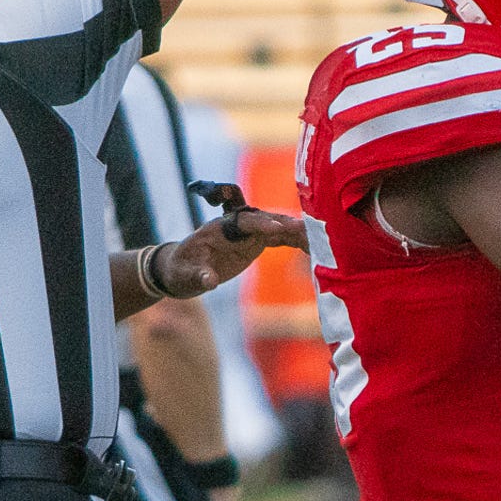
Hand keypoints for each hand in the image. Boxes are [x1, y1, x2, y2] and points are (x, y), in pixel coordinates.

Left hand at [157, 200, 305, 297]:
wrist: (182, 271)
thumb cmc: (180, 271)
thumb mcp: (185, 275)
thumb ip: (198, 276)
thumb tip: (210, 281)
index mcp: (219, 228)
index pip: (243, 221)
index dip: (260, 224)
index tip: (277, 229)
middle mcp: (236, 226)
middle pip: (265, 220)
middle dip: (286, 224)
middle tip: (308, 230)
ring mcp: (247, 234)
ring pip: (276, 228)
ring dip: (296, 232)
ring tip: (320, 238)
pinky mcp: (255, 243)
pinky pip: (279, 239)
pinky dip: (295, 242)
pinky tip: (315, 248)